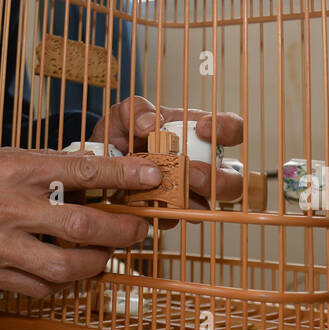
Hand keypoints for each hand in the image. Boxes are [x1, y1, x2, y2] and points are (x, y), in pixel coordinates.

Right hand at [0, 146, 162, 297]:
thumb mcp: (2, 154)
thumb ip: (44, 162)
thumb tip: (89, 164)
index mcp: (19, 169)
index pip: (82, 169)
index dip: (123, 173)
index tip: (151, 175)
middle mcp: (15, 207)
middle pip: (84, 225)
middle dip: (122, 229)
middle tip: (138, 227)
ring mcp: (4, 245)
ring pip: (67, 265)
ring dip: (97, 262)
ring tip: (107, 255)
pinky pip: (41, 287)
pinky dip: (63, 282)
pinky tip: (69, 271)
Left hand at [87, 96, 244, 207]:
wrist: (97, 163)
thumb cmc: (119, 134)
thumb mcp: (122, 114)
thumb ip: (136, 110)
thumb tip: (151, 124)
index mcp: (196, 133)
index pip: (231, 129)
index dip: (226, 129)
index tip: (202, 130)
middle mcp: (201, 164)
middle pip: (231, 178)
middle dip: (216, 178)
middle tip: (190, 173)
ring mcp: (188, 192)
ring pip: (209, 204)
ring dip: (195, 201)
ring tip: (172, 195)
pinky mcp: (170, 212)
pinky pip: (176, 219)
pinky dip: (165, 215)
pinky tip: (150, 207)